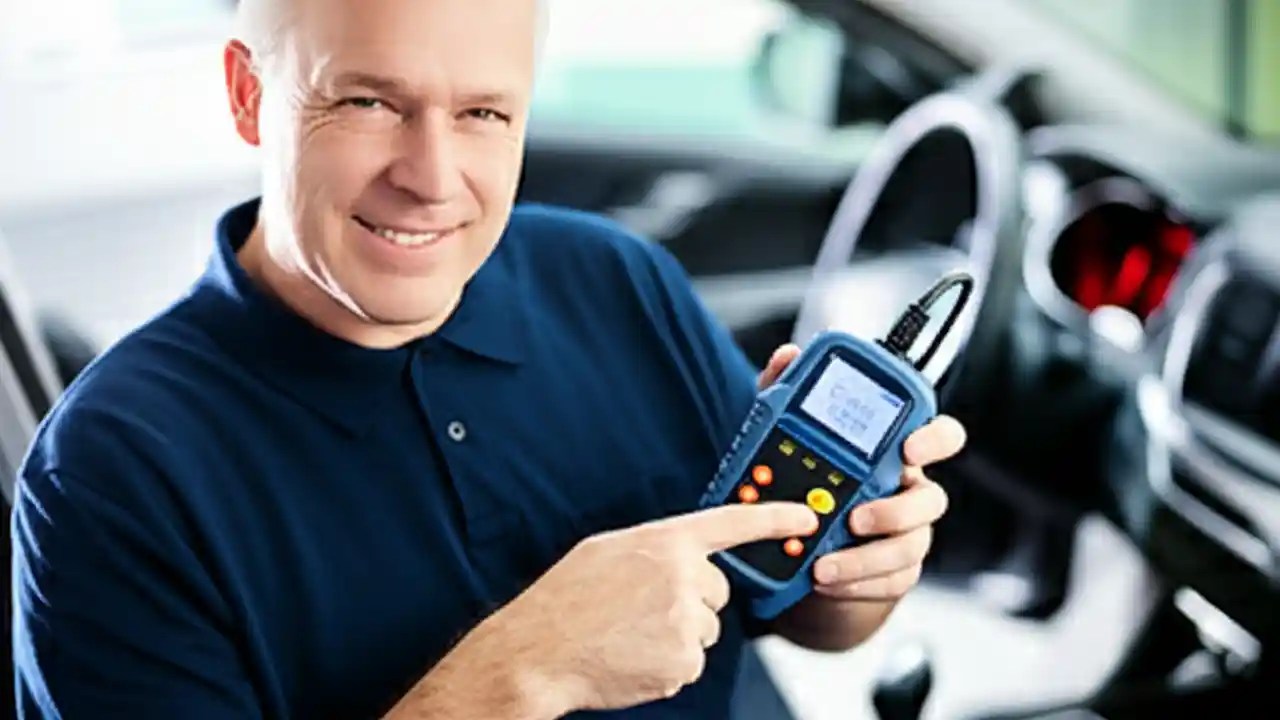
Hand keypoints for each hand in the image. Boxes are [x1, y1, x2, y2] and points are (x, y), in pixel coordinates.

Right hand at [488, 501, 817, 713]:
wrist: (538, 651)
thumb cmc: (566, 600)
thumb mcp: (608, 550)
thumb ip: (656, 548)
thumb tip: (685, 556)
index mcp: (664, 541)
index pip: (734, 522)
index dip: (776, 519)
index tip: (807, 519)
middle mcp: (682, 575)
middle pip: (719, 591)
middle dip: (691, 602)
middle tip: (643, 609)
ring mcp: (685, 620)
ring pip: (706, 629)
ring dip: (678, 635)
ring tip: (631, 633)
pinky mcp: (682, 661)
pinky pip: (691, 662)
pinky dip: (667, 664)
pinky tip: (632, 655)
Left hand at [757, 345, 964, 602]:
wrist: (805, 544)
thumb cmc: (810, 479)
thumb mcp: (788, 432)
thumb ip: (786, 392)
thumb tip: (787, 357)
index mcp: (898, 454)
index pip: (941, 437)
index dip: (935, 439)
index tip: (909, 447)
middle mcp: (911, 492)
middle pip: (932, 500)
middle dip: (895, 511)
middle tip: (855, 518)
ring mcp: (908, 535)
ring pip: (910, 547)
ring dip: (866, 559)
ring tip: (823, 564)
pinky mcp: (895, 573)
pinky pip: (890, 582)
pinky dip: (856, 585)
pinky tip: (825, 582)